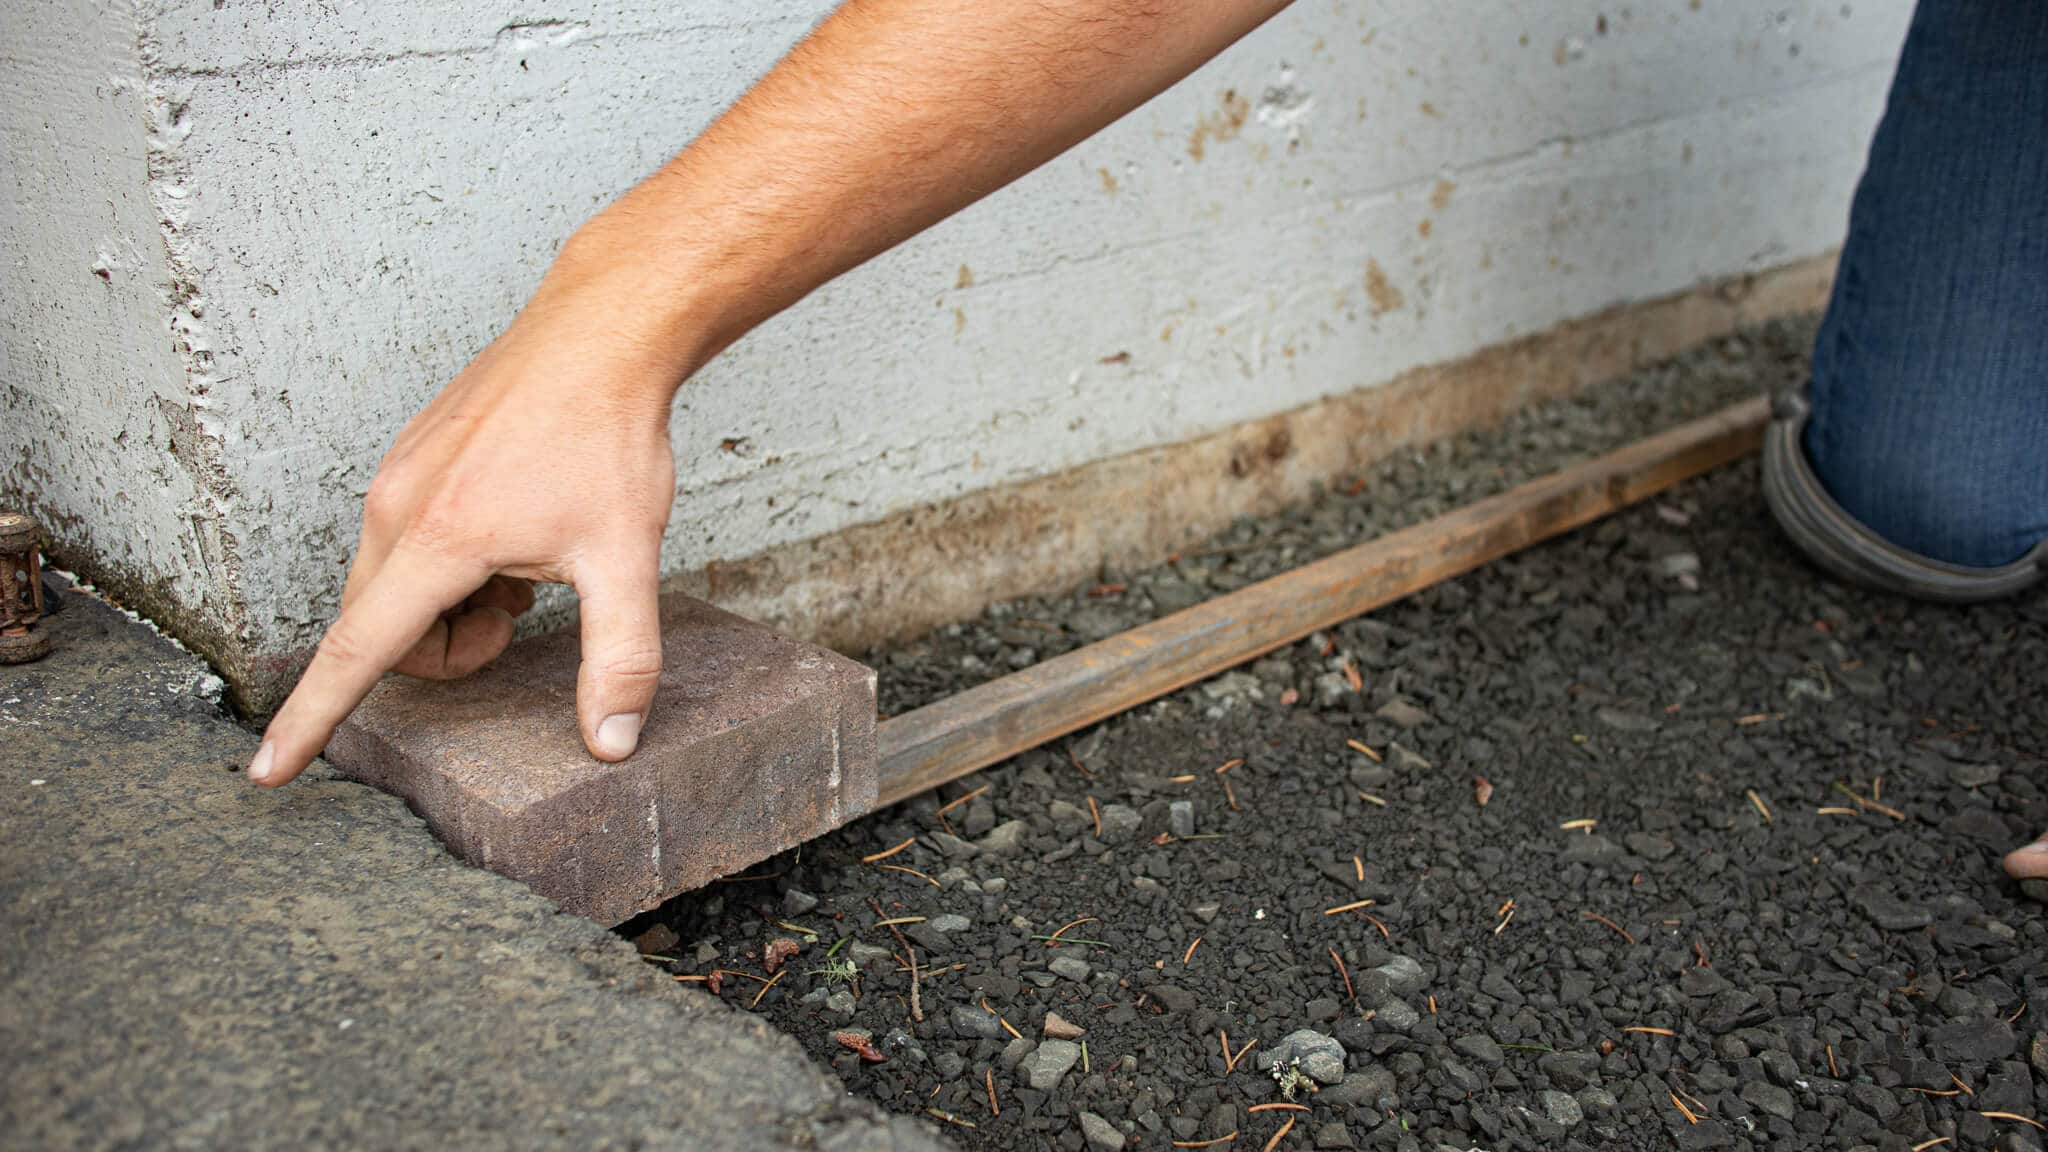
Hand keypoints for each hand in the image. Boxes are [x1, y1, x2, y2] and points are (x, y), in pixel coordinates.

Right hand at [248, 245, 690, 786]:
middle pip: (379, 630)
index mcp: (436, 540)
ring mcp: (397, 476)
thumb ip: (619, 660)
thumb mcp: (627, 559)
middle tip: (519, 616)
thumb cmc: (608, 437)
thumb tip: (610, 745)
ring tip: (525, 566)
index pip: (357, 654)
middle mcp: (394, 507)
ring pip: (393, 586)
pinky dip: (452, 562)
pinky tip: (517, 526)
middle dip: (442, 650)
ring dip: (451, 604)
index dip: (314, 721)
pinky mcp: (411, 456)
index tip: (268, 774)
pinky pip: (405, 539)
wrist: (601, 334)